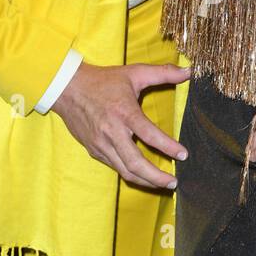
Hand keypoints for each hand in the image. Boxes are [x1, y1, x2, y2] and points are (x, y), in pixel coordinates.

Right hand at [51, 61, 191, 189]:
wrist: (67, 88)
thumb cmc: (103, 80)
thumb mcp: (134, 73)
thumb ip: (163, 73)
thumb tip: (189, 71)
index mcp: (124, 113)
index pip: (150, 135)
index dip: (168, 147)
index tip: (184, 155)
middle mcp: (112, 132)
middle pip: (136, 164)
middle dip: (157, 177)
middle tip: (174, 182)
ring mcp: (101, 144)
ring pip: (125, 171)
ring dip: (146, 181)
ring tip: (162, 184)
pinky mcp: (94, 150)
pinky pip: (115, 166)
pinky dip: (131, 173)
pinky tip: (142, 175)